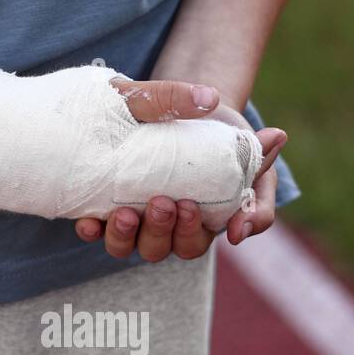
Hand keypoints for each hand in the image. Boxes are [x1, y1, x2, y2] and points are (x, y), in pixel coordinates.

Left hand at [73, 79, 287, 260]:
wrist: (180, 105)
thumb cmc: (217, 134)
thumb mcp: (242, 148)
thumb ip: (259, 163)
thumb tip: (264, 177)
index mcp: (198, 222)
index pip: (193, 243)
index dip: (190, 232)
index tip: (189, 203)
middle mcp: (162, 226)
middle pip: (159, 249)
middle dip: (160, 230)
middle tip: (161, 201)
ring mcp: (132, 217)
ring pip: (125, 247)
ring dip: (124, 236)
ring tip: (124, 212)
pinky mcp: (103, 204)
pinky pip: (94, 228)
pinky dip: (91, 229)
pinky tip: (88, 220)